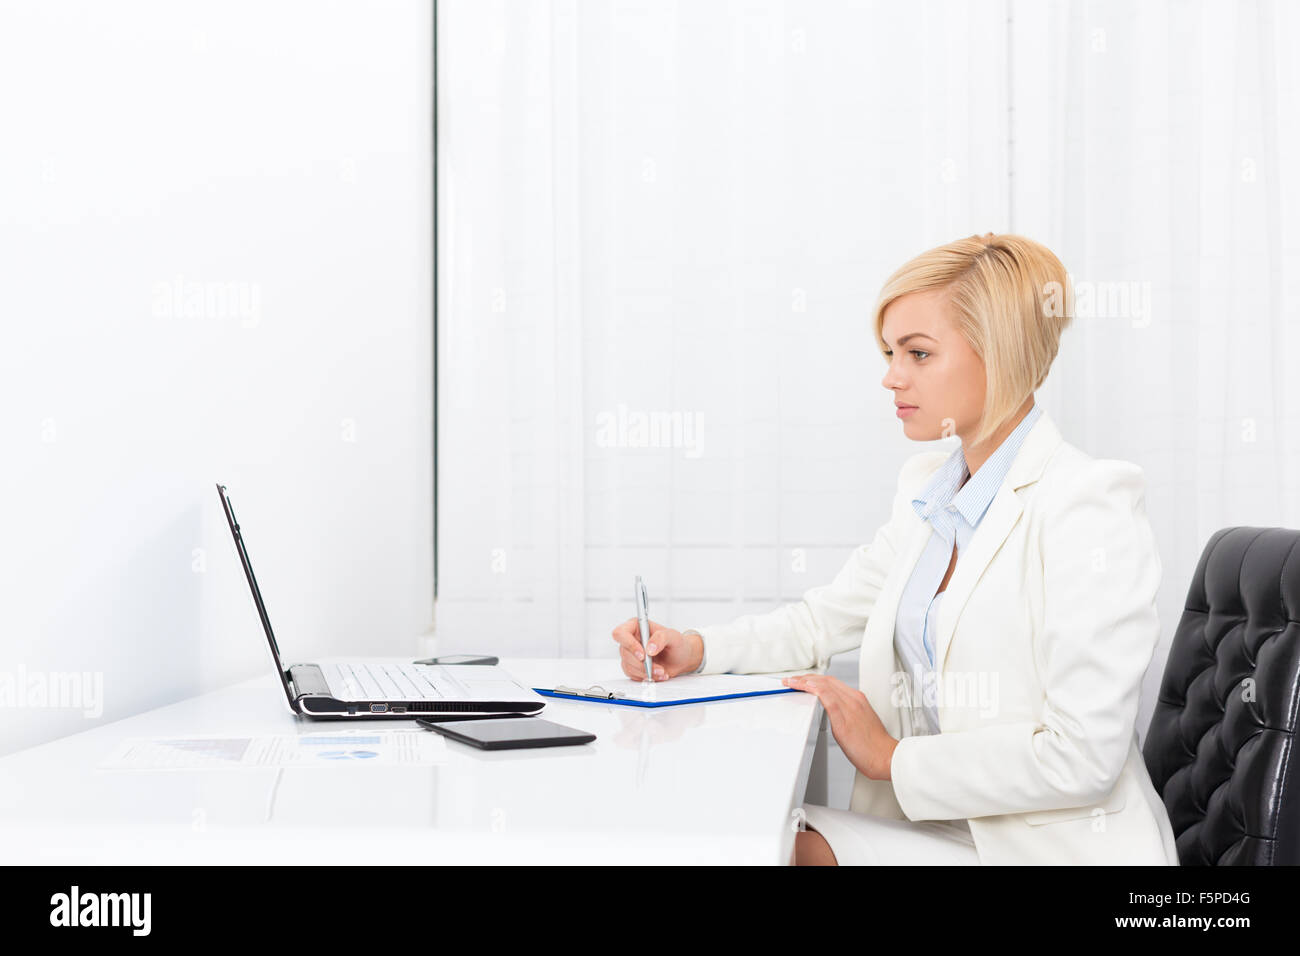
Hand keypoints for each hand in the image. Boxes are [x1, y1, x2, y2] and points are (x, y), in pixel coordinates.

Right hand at [610, 618, 701, 681]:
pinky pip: (633, 674)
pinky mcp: (633, 667)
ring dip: (646, 671)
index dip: (629, 644)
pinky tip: (658, 674)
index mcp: (636, 626)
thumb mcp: (673, 636)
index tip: (643, 655)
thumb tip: (649, 648)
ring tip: (662, 671)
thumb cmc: (677, 644)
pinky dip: (646, 677)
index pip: (621, 633)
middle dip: (642, 663)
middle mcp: (631, 640)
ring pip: (629, 666)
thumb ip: (661, 638)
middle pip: (625, 653)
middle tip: (658, 667)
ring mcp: (630, 654)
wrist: (681, 658)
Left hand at [782, 673, 898, 779]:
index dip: (815, 679)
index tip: (803, 680)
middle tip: (792, 680)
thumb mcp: (859, 723)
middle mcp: (854, 699)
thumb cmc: (874, 745)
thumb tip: (832, 714)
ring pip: (824, 685)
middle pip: (826, 680)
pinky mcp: (844, 718)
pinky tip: (804, 687)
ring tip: (791, 683)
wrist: (886, 757)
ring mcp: (849, 707)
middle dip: (806, 678)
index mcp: (857, 699)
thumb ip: (846, 714)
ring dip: (804, 681)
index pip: (832, 683)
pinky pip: (827, 697)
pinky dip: (813, 689)